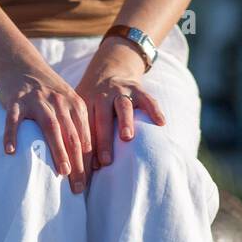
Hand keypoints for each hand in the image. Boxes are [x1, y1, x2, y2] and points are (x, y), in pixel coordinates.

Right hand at [0, 66, 90, 193]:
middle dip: (78, 163)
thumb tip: (87, 157)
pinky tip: (10, 151)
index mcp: (74, 105)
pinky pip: (13, 120)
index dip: (88, 160)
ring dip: (58, 151)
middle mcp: (58, 103)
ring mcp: (36, 101)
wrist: (22, 67)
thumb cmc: (46, 93)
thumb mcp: (66, 103)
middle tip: (79, 187)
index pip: (84, 136)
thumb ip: (76, 125)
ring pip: (51, 128)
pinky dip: (11, 135)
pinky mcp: (16, 102)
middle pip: (72, 135)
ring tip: (63, 172)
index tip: (88, 183)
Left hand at [75, 39, 165, 170]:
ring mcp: (120, 91)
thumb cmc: (91, 102)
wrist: (107, 71)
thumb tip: (80, 169)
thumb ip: (80, 133)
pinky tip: (161, 123)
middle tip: (105, 161)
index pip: (84, 129)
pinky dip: (154, 110)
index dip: (86, 150)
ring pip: (122, 106)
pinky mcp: (137, 88)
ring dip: (124, 122)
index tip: (88, 170)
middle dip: (103, 141)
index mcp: (85, 104)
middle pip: (102, 119)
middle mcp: (102, 96)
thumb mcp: (80, 110)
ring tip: (127, 138)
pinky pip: (147, 99)